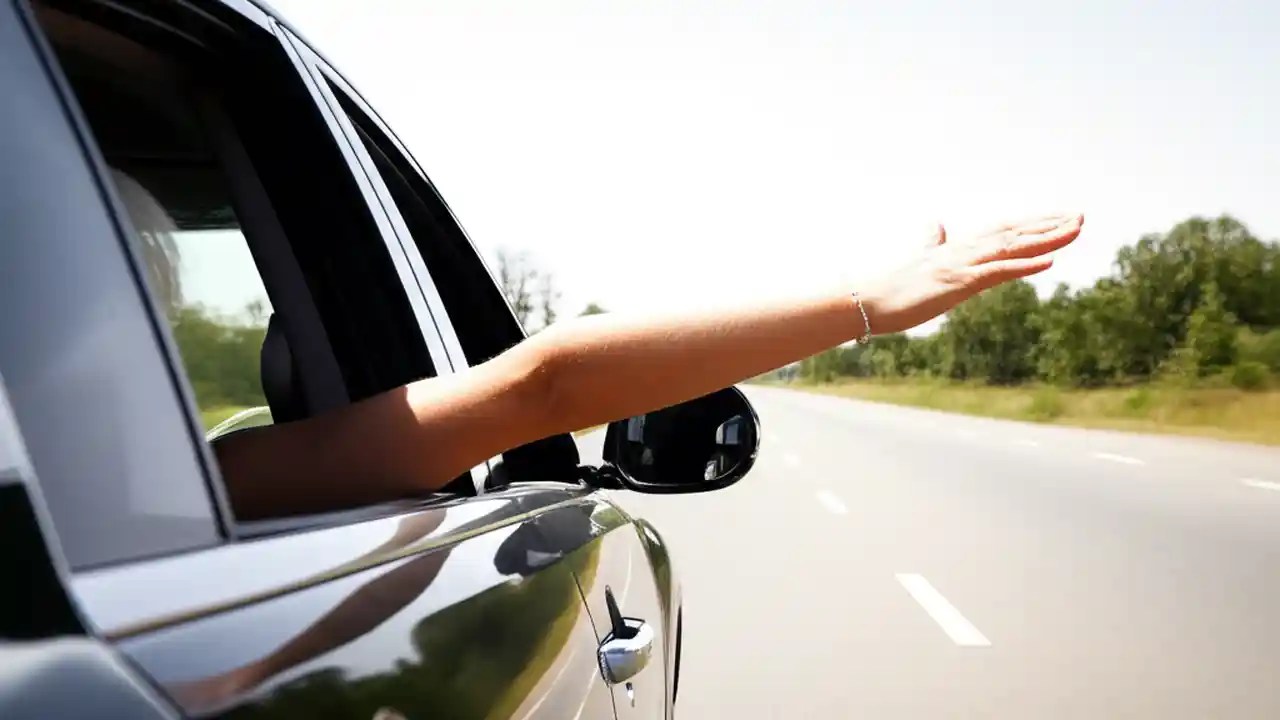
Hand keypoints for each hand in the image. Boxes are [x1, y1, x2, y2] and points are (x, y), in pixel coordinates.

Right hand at [859, 214, 1083, 334]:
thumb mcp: (921, 263)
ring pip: (1010, 248)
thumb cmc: (893, 288)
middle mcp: (964, 252)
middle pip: (1014, 235)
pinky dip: (1023, 266)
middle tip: (1080, 217)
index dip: (1033, 224)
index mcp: (959, 249)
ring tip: (1073, 231)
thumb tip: (936, 223)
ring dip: (1044, 240)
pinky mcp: (957, 283)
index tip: (1061, 218)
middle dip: (1048, 227)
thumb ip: (932, 243)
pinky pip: (996, 273)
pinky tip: (1047, 262)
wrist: (869, 301)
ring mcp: (962, 266)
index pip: (1003, 231)